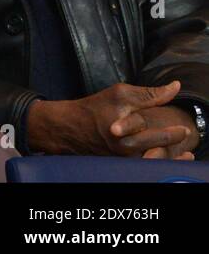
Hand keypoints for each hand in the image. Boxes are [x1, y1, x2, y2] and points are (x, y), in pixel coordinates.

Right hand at [26, 81, 193, 156]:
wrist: (68, 128)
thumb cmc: (94, 108)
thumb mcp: (120, 94)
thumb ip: (149, 93)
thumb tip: (175, 87)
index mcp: (126, 133)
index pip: (160, 136)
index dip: (174, 134)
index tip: (184, 130)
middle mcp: (125, 150)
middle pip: (159, 153)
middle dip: (174, 147)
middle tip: (184, 137)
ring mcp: (122, 160)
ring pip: (152, 162)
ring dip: (169, 158)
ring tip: (183, 155)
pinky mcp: (119, 165)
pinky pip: (143, 165)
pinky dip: (155, 161)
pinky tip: (161, 155)